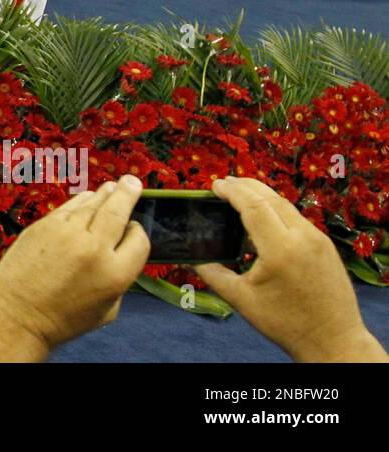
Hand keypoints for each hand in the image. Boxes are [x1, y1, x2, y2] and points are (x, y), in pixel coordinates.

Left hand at [0, 175, 149, 361]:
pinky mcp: (45, 225)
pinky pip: (70, 206)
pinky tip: (87, 198)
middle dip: (128, 193)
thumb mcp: (107, 310)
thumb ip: (119, 279)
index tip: (133, 228)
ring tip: (113, 187)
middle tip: (133, 182)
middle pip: (119, 211)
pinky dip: (81, 200)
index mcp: (116, 274)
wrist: (19, 316)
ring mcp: (67, 234)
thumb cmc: (65, 320)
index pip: (139, 239)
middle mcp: (94, 249)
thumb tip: (121, 251)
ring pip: (93, 204)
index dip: (138, 232)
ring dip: (106, 193)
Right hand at [197, 178, 387, 362]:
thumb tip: (191, 260)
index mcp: (280, 249)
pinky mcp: (326, 245)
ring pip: (286, 205)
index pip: (253, 205)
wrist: (333, 340)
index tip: (214, 185)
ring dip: (262, 194)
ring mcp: (318, 239)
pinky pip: (297, 217)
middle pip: (270, 197)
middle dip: (245, 186)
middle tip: (223, 184)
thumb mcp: (241, 299)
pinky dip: (276, 208)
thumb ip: (213, 275)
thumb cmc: (284, 322)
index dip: (232, 191)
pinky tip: (264, 215)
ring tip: (240, 193)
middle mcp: (303, 237)